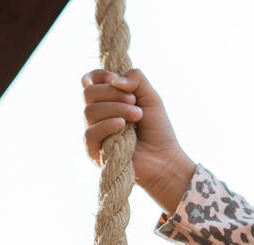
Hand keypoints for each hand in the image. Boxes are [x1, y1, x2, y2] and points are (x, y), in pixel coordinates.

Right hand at [81, 68, 193, 200]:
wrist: (164, 158)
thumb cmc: (157, 129)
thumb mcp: (151, 97)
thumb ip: (136, 79)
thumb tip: (115, 79)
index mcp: (106, 100)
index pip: (89, 81)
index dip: (99, 76)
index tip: (115, 79)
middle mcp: (96, 115)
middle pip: (89, 93)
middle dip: (113, 94)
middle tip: (135, 102)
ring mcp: (93, 132)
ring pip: (89, 111)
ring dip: (115, 109)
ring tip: (137, 116)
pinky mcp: (93, 151)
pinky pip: (90, 133)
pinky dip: (107, 125)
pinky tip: (122, 126)